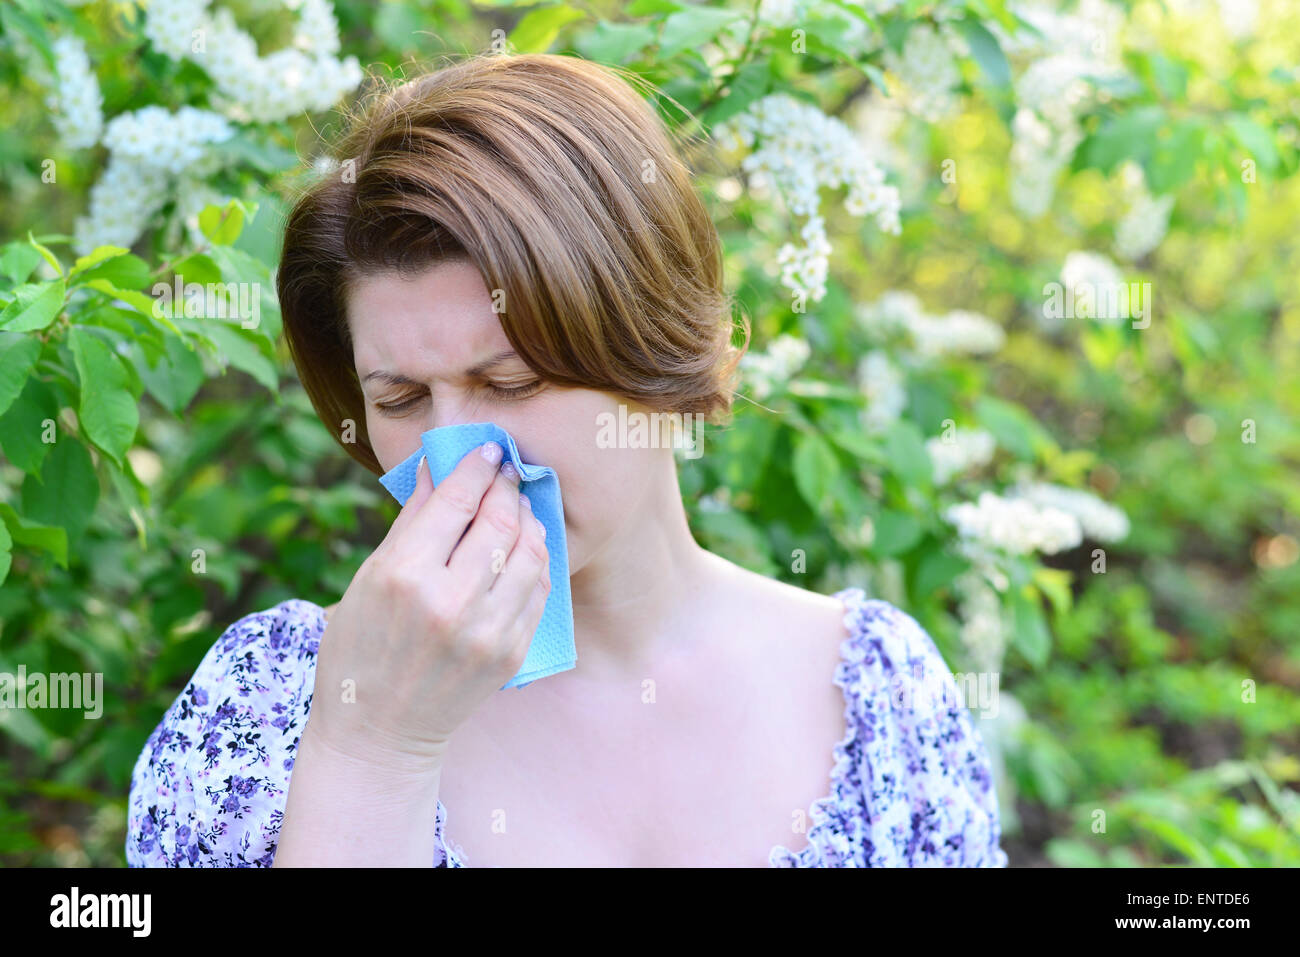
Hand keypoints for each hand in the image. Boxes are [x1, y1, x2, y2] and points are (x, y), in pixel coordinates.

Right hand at [306, 440, 550, 773]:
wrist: (379, 732)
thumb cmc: (359, 648)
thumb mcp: (369, 577)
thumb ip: (411, 519)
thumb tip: (437, 465)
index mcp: (404, 576)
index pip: (457, 501)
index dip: (479, 467)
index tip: (490, 449)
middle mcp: (449, 602)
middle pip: (500, 522)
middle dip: (508, 488)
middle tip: (508, 472)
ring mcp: (486, 632)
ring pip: (529, 553)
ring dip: (529, 520)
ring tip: (518, 507)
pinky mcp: (510, 654)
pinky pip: (538, 590)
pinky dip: (535, 560)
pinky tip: (524, 548)